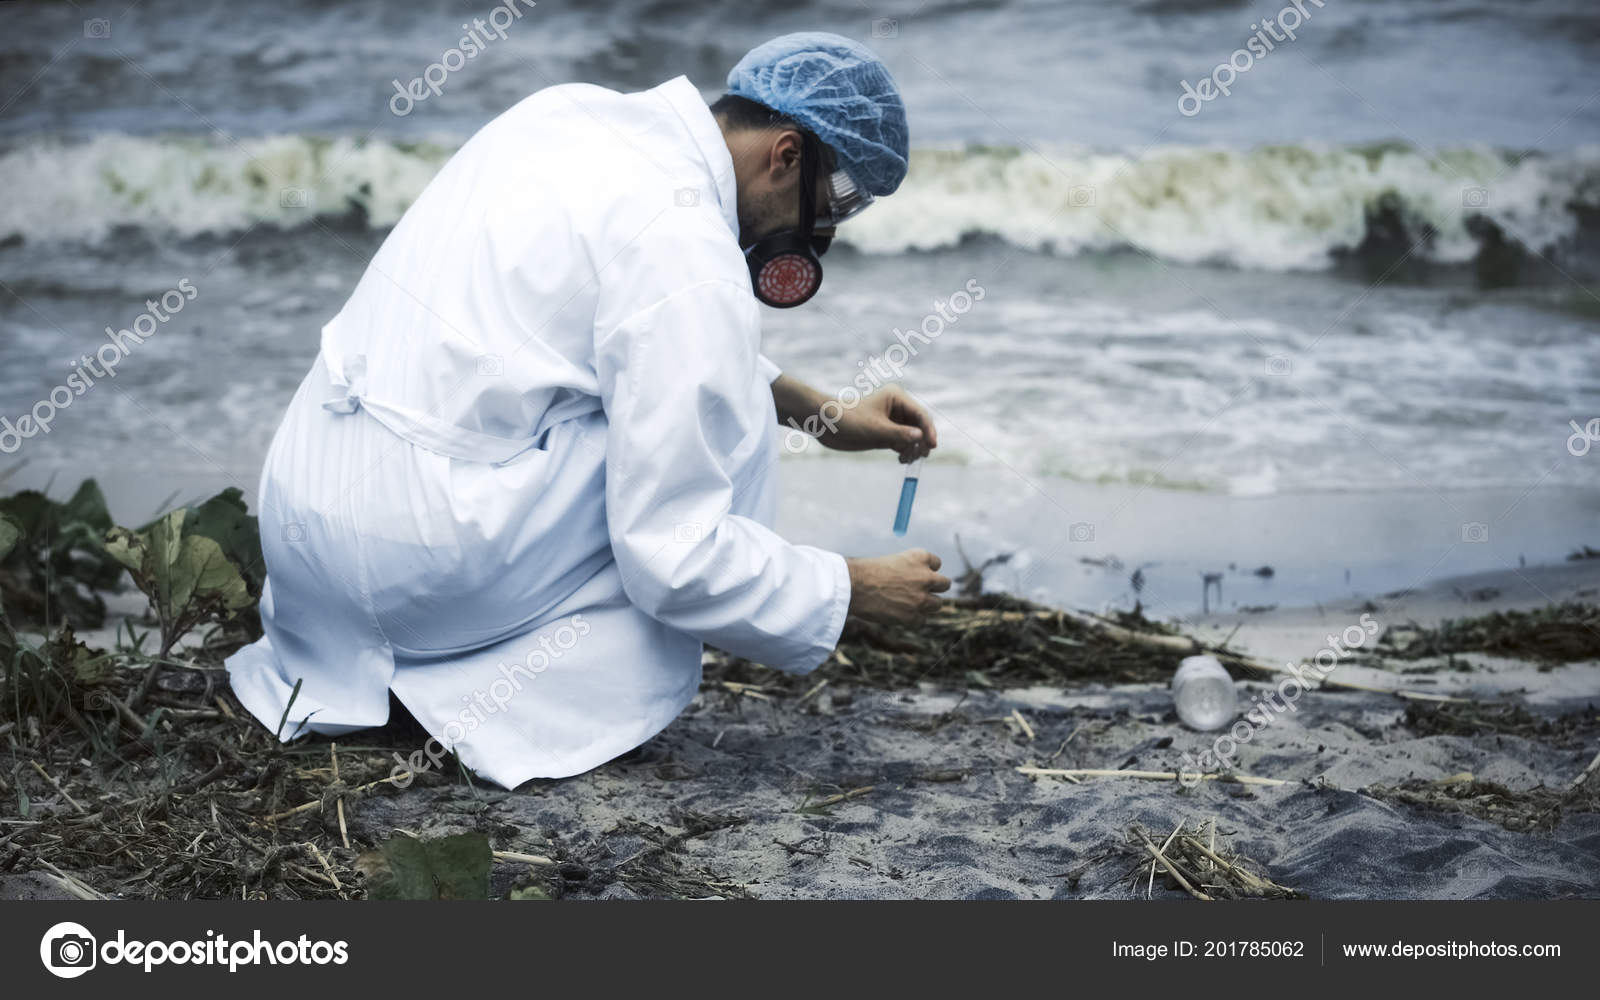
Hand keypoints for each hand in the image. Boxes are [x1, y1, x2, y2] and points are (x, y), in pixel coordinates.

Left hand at [821, 384, 937, 461]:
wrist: (825, 424)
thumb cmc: (848, 420)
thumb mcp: (875, 429)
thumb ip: (898, 434)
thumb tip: (920, 437)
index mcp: (897, 398)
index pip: (920, 414)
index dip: (929, 430)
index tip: (932, 445)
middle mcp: (897, 408)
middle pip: (919, 426)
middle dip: (921, 441)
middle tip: (920, 456)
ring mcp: (892, 421)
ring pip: (912, 436)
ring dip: (913, 448)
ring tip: (906, 459)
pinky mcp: (885, 433)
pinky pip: (902, 443)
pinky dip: (905, 451)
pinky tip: (901, 459)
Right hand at [845, 549, 950, 624]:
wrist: (853, 586)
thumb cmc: (865, 571)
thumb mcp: (891, 561)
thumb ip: (908, 570)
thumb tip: (916, 583)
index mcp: (919, 557)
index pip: (936, 563)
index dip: (926, 570)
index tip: (916, 574)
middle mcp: (925, 576)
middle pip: (944, 584)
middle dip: (934, 588)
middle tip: (920, 592)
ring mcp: (921, 598)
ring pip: (937, 604)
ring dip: (925, 605)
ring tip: (906, 604)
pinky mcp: (913, 616)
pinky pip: (921, 620)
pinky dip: (912, 619)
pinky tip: (897, 614)